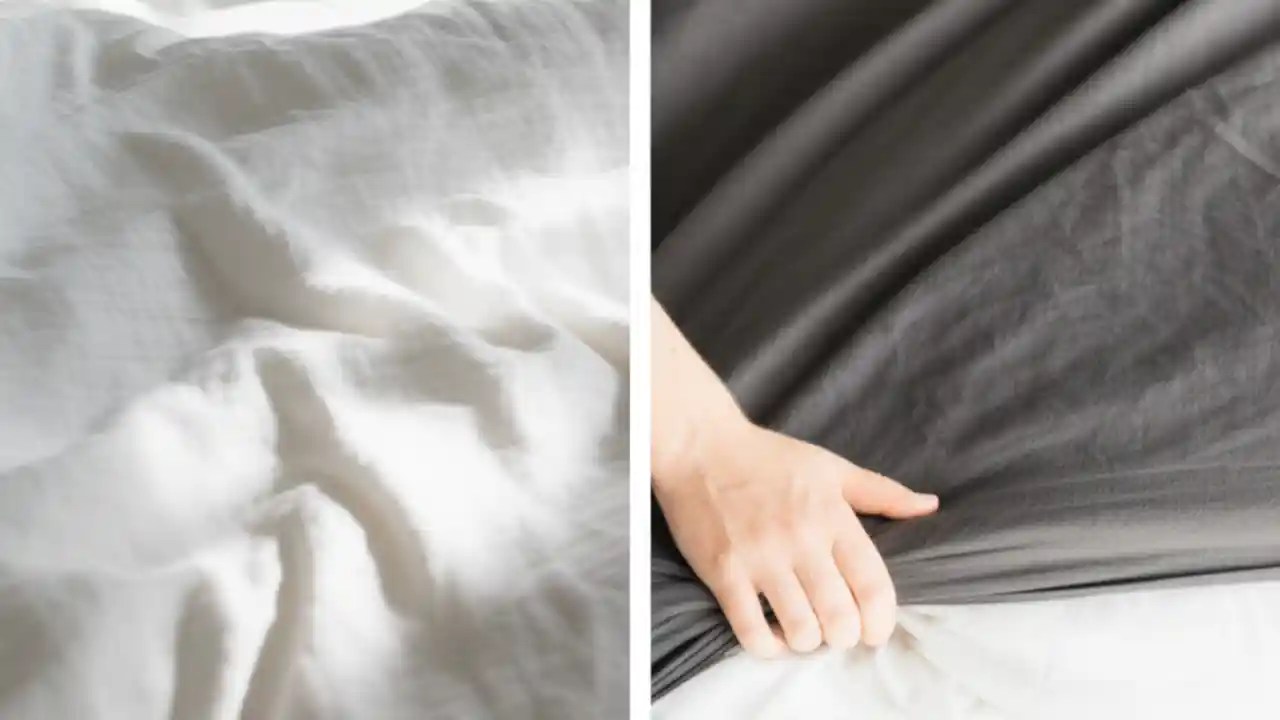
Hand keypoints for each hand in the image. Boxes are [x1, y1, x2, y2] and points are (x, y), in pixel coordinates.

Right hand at [654, 415, 937, 656]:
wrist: (700, 446)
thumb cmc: (768, 457)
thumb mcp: (831, 467)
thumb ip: (883, 492)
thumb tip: (930, 505)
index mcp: (832, 516)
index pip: (873, 586)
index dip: (881, 621)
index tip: (874, 629)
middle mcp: (800, 539)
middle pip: (840, 617)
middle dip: (844, 637)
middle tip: (836, 631)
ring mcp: (760, 558)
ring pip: (800, 630)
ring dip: (808, 642)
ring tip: (805, 631)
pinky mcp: (724, 572)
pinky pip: (751, 631)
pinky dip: (768, 647)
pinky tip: (772, 636)